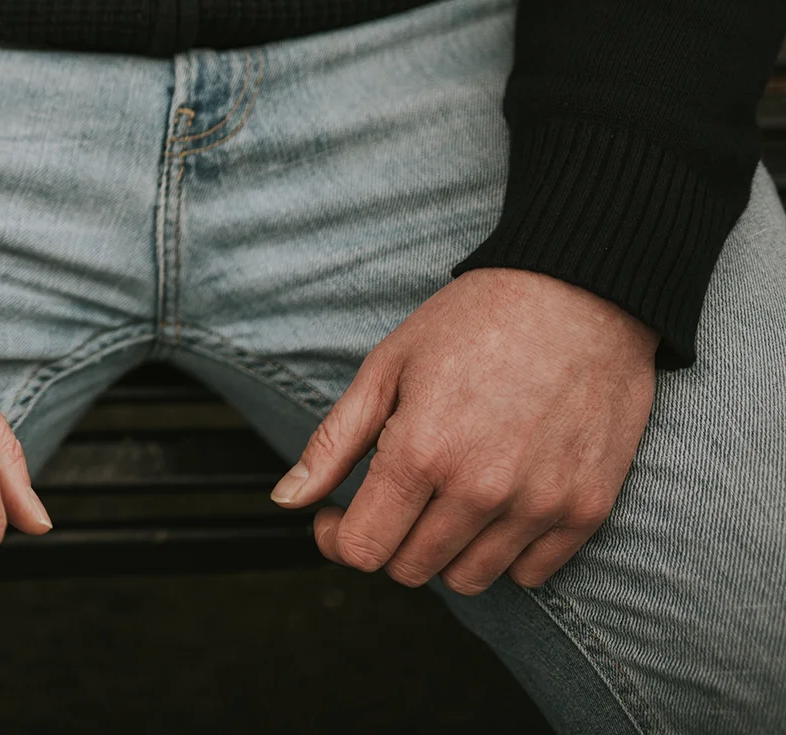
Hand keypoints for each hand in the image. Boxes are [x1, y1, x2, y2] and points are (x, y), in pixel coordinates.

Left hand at [272, 268, 657, 594]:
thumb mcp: (386, 368)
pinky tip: (493, 506)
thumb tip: (288, 500)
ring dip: (444, 551)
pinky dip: (504, 553)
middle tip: (392, 496)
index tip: (337, 515)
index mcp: (421, 452)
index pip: (363, 549)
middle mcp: (480, 490)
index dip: (337, 539)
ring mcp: (538, 504)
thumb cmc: (475, 323)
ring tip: (443, 496)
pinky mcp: (585, 509)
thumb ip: (334, 441)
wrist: (578, 294)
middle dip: (387, 539)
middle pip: (410, 569)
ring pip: (468, 579)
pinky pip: (531, 574)